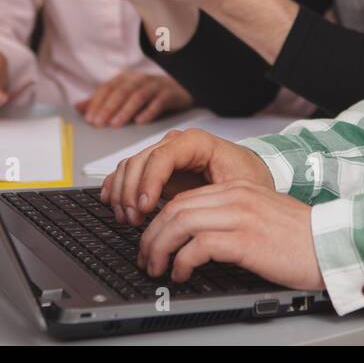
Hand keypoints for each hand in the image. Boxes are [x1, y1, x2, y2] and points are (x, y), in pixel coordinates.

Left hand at [78, 71, 191, 127]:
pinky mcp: (170, 94)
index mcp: (126, 78)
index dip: (97, 102)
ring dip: (126, 110)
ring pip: (138, 96)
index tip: (89, 118)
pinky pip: (159, 102)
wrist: (181, 89)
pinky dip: (149, 111)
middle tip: (99, 123)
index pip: (108, 88)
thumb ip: (102, 101)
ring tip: (116, 124)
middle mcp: (139, 79)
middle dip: (108, 107)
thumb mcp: (125, 94)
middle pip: (121, 91)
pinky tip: (141, 122)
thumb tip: (78, 107)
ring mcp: (155, 86)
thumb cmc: (148, 94)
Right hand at [100, 128, 272, 225]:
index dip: (149, 182)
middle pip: (140, 161)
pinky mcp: (156, 170)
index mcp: (197, 143)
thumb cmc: (248, 181)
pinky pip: (128, 173)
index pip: (162, 156)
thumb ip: (212, 196)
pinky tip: (112, 203)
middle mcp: (176, 145)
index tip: (145, 207)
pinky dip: (117, 188)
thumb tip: (187, 215)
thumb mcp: (237, 189)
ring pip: (129, 167)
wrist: (250, 179)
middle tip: (134, 220)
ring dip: (122, 194)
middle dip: (131, 192)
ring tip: (128, 219)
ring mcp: (163, 155)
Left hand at [137, 182, 325, 291]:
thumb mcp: (262, 216)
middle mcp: (236, 196)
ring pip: (180, 223)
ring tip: (155, 268)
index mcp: (238, 189)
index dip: (159, 222)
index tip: (151, 243)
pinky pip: (199, 246)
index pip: (183, 198)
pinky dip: (182, 261)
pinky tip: (181, 273)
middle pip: (175, 209)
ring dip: (159, 248)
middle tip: (145, 259)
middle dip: (151, 236)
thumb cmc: (302, 239)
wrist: (333, 244)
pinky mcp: (246, 239)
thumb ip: (232, 217)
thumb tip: (196, 239)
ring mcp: (241, 216)